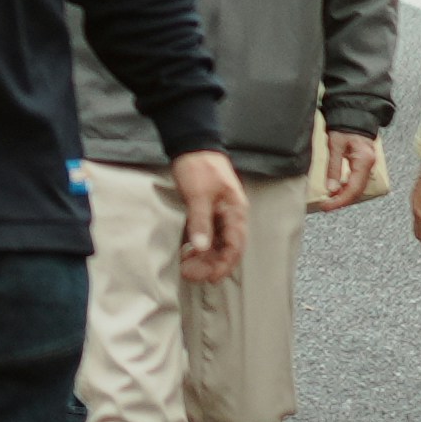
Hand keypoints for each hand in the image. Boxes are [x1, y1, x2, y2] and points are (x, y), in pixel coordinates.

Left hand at [168, 150, 253, 285]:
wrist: (192, 143)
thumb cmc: (199, 167)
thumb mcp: (199, 195)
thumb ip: (201, 221)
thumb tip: (202, 248)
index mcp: (235, 212)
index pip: (235, 247)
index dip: (223, 265)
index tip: (209, 278)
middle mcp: (231, 216)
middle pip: (226, 249)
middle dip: (210, 264)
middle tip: (189, 273)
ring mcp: (220, 214)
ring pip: (216, 244)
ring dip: (203, 257)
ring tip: (185, 266)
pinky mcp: (207, 212)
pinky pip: (207, 235)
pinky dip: (198, 246)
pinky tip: (185, 252)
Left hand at [318, 128, 385, 212]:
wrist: (356, 112)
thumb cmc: (346, 124)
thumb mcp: (335, 145)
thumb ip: (333, 168)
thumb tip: (331, 189)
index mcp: (364, 161)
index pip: (353, 189)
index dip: (339, 201)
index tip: (326, 206)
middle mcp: (370, 165)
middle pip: (357, 191)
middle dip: (342, 201)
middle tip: (326, 205)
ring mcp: (369, 164)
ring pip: (358, 187)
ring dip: (344, 195)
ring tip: (330, 199)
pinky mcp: (365, 163)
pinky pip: (358, 180)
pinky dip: (348, 187)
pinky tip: (337, 190)